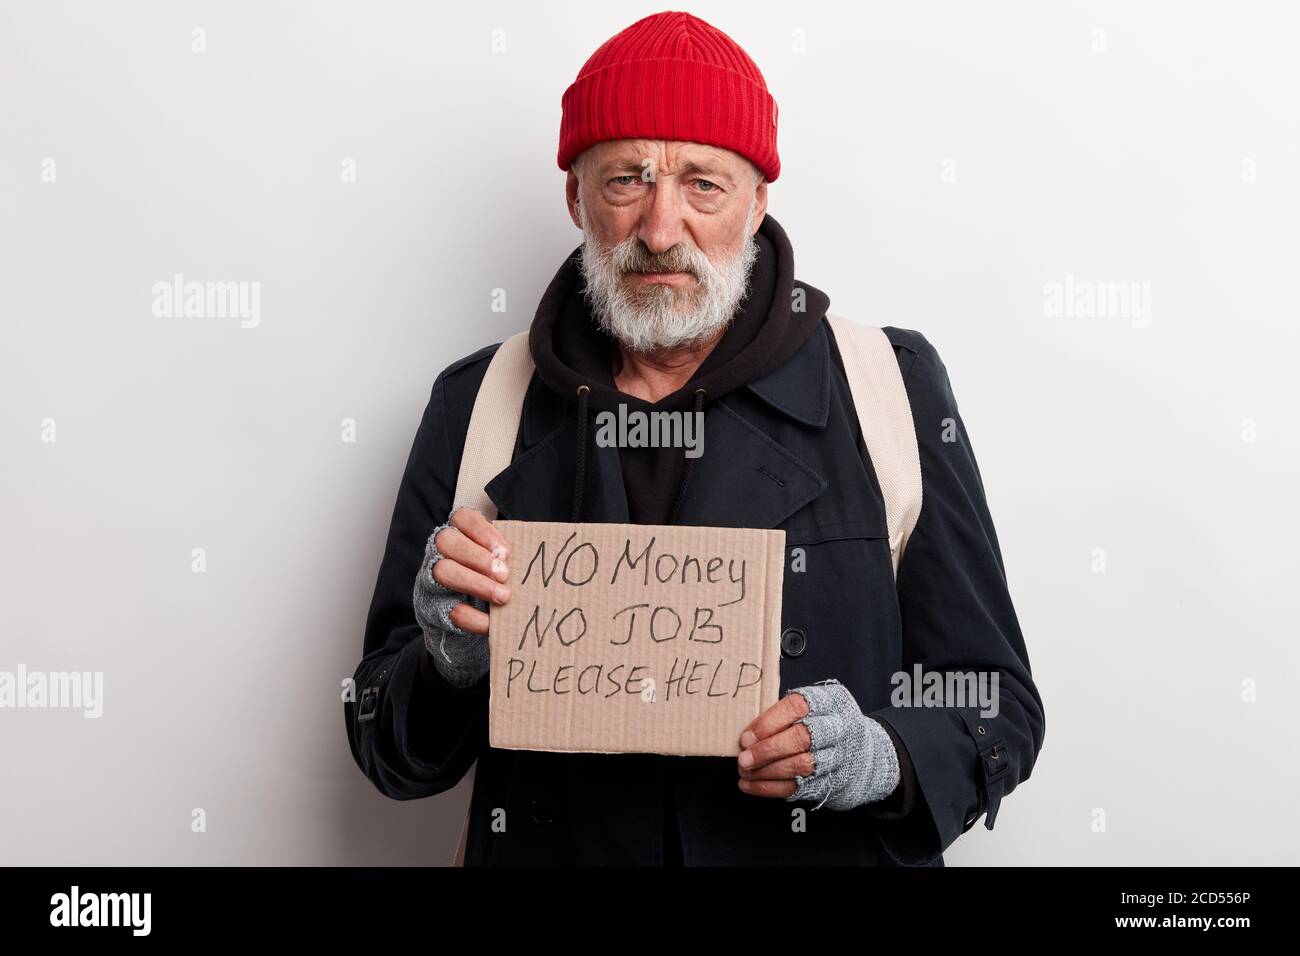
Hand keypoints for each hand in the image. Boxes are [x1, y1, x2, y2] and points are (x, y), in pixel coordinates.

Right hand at [422, 506, 512, 635]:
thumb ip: (507, 555)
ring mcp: (431, 578)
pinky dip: (474, 618)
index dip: (484, 532)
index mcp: (457, 532)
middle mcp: (439, 551)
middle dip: (478, 557)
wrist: (470, 612)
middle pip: (447, 541)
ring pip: (443, 572)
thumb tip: (534, 555)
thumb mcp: (497, 560)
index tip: (506, 552)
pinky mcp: (434, 607)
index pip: (462, 518)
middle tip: (505, 574)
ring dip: (476, 583)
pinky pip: (450, 610)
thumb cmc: (490, 576)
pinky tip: (493, 622)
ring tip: (504, 596)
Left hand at [736, 678, 900, 810]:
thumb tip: (748, 735)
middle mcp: (838, 728)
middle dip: (767, 750)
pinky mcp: (832, 782)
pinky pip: (797, 787)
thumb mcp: (814, 706)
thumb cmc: (827, 725)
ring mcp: (838, 757)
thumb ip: (785, 714)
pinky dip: (770, 788)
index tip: (746, 736)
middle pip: (800, 738)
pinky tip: (751, 785)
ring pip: (799, 766)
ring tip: (745, 772)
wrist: (866, 754)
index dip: (768, 723)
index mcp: (830, 702)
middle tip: (743, 758)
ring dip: (766, 772)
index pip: (796, 708)